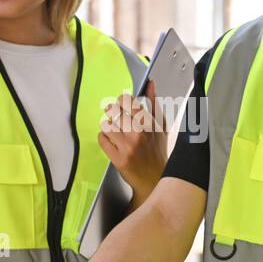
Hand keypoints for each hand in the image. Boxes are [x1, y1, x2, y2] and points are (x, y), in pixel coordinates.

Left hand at [99, 79, 168, 202]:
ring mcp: (127, 147)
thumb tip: (150, 83)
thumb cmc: (157, 150)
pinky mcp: (118, 159)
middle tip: (115, 115)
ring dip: (108, 125)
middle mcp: (138, 134)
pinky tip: (111, 141)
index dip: (122, 100)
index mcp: (149, 123)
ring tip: (114, 130)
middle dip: (112, 112)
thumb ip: (154, 102)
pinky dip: (104, 138)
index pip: (128, 101)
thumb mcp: (160, 125)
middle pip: (114, 111)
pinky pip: (102, 139)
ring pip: (106, 124)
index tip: (122, 104)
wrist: (155, 178)